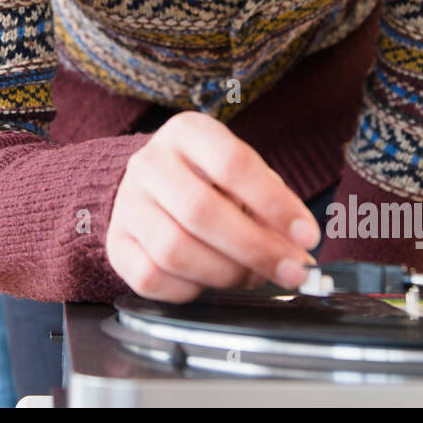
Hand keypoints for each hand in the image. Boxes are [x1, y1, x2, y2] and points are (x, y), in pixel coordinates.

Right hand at [106, 111, 319, 302]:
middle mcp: (149, 164)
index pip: (231, 163)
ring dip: (225, 273)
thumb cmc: (210, 181)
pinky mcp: (116, 244)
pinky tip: (209, 281)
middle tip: (290, 271)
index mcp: (186, 133)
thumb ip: (271, 206)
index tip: (306, 236)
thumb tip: (298, 253)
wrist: (153, 188)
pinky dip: (190, 289)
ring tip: (250, 275)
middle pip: (200, 210)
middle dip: (255, 248)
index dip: (274, 203)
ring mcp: (127, 205)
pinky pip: (151, 278)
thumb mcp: (243, 176)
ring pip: (174, 249)